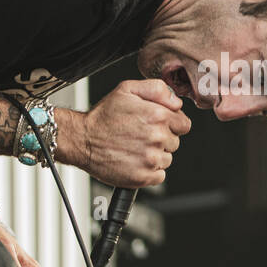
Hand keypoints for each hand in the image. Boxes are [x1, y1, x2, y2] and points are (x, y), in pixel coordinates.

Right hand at [74, 79, 190, 187]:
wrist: (82, 140)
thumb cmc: (103, 116)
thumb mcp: (128, 89)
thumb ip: (157, 89)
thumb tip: (176, 102)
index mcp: (158, 116)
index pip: (184, 124)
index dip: (172, 124)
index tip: (158, 125)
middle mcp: (157, 138)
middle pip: (175, 142)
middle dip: (162, 139)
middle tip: (141, 135)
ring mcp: (150, 159)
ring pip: (167, 159)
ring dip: (155, 155)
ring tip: (135, 148)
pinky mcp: (143, 177)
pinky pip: (159, 175)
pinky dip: (149, 170)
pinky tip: (135, 160)